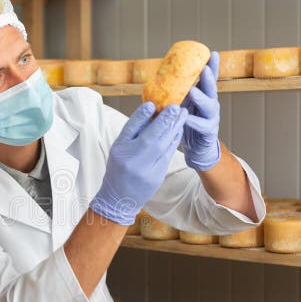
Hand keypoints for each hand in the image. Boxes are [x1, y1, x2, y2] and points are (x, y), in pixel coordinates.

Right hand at [90, 103, 187, 224]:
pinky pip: (168, 155)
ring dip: (175, 128)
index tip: (154, 104)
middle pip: (152, 137)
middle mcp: (134, 161)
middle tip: (177, 107)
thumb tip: (149, 109)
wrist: (120, 197)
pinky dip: (174, 140)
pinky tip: (179, 130)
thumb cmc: (118, 168)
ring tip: (182, 114)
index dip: (142, 116)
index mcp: (121, 151)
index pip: (132, 130)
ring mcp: (147, 170)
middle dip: (167, 121)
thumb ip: (133, 129)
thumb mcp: (118, 147)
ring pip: (164, 146)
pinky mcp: (158, 176)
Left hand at [181, 51, 220, 171]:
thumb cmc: (187, 123)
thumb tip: (157, 79)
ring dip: (200, 98)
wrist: (196, 148)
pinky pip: (201, 125)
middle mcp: (210, 104)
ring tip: (192, 91)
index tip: (213, 53)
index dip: (212, 66)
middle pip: (211, 89)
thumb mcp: (182, 104)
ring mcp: (211, 117)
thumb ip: (175, 93)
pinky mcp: (208, 131)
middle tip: (204, 69)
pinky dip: (192, 121)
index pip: (209, 79)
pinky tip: (185, 117)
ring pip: (209, 105)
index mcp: (204, 95)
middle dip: (209, 78)